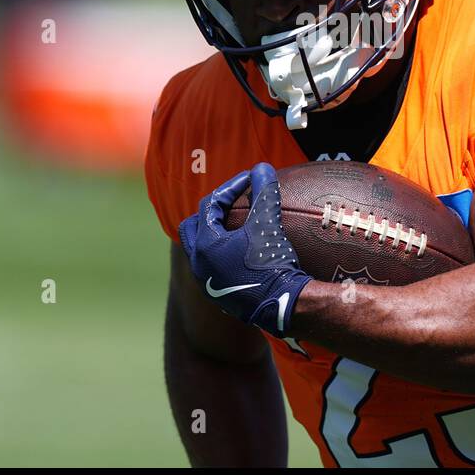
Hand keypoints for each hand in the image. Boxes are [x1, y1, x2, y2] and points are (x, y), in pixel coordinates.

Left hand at [178, 162, 311, 338]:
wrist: (281, 307)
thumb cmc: (270, 264)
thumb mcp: (267, 224)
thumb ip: (263, 193)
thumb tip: (262, 167)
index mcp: (204, 245)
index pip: (209, 205)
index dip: (229, 188)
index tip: (250, 181)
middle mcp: (198, 265)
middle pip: (193, 228)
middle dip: (210, 212)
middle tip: (232, 204)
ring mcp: (207, 283)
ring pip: (200, 250)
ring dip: (214, 234)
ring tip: (236, 225)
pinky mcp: (219, 295)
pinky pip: (212, 267)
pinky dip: (222, 253)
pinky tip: (243, 250)